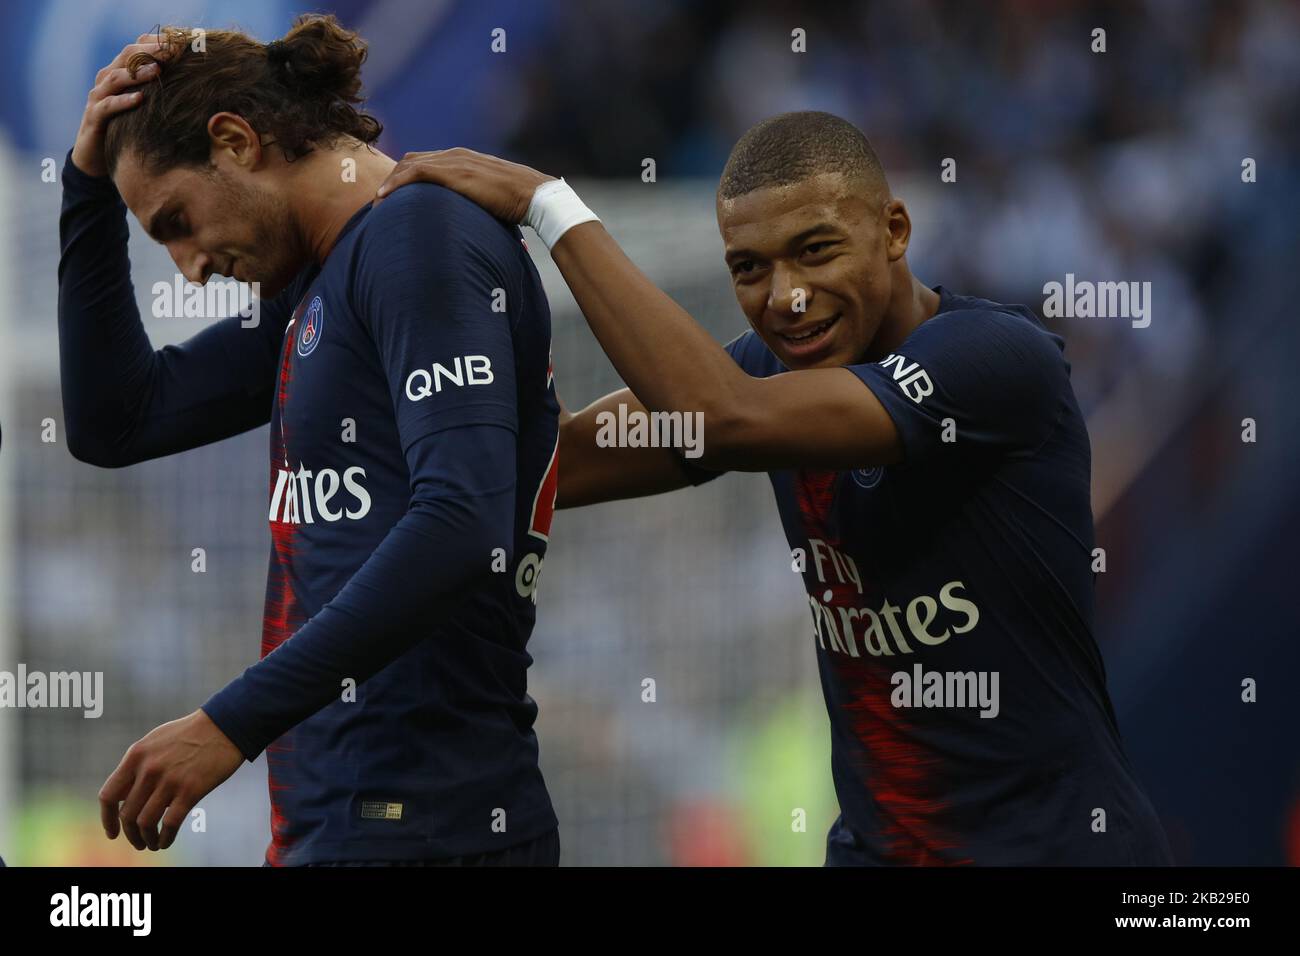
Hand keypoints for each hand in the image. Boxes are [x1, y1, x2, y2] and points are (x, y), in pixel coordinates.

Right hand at [71, 33, 177, 177]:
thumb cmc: (127, 127)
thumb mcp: (145, 106)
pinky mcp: (94, 117)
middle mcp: (107, 80)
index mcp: (120, 72)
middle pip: (127, 57)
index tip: (182, 43)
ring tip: (157, 70)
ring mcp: (99, 97)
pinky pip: (107, 106)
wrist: (96, 156)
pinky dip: (123, 101)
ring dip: (137, 74)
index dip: (157, 44)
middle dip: (150, 52)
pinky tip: (139, 99)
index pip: (137, 49)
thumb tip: (196, 84)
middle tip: (173, 50)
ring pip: (115, 78)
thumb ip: (161, 91)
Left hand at [99, 708, 243, 851]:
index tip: (113, 833)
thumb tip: (127, 795)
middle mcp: (149, 769)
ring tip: (151, 844)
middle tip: (138, 841)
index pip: (109, 796)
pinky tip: (165, 841)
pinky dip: (165, 838)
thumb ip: (139, 765)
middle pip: (127, 814)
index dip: (107, 819)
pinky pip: (170, 823)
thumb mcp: (155, 742)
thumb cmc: (190, 734)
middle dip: (130, 834)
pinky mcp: (191, 790)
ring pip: (146, 823)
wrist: (225, 725)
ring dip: (146, 839)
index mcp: (136, 756)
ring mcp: (170, 780)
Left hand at [374, 147, 554, 222]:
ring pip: (409, 164)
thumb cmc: (521, 203)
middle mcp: (457, 155)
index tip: (394, 198)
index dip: (406, 178)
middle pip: (412, 160)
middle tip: (379, 203)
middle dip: (393, 179)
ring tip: (377, 204)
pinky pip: (415, 172)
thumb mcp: (494, 199)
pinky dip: (396, 183)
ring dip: (390, 183)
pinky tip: (383, 198)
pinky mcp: (454, 172)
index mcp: (466, 160)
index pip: (427, 162)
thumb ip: (479, 203)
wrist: (536, 195)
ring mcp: (455, 161)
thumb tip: (474, 227)